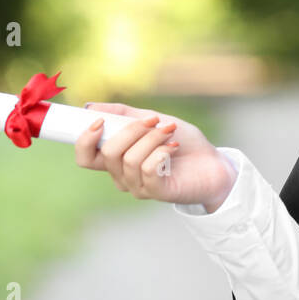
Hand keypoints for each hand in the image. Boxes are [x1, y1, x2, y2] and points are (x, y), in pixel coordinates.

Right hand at [73, 102, 236, 210]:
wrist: (214, 162)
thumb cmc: (182, 141)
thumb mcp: (153, 120)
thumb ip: (123, 114)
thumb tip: (90, 106)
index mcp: (117, 159)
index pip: (85, 157)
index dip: (84, 140)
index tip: (99, 120)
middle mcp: (122, 176)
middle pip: (107, 155)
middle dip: (131, 131)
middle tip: (154, 120)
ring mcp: (138, 186)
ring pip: (130, 159)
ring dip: (152, 138)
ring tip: (170, 131)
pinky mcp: (157, 192)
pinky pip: (148, 170)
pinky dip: (162, 152)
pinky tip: (174, 146)